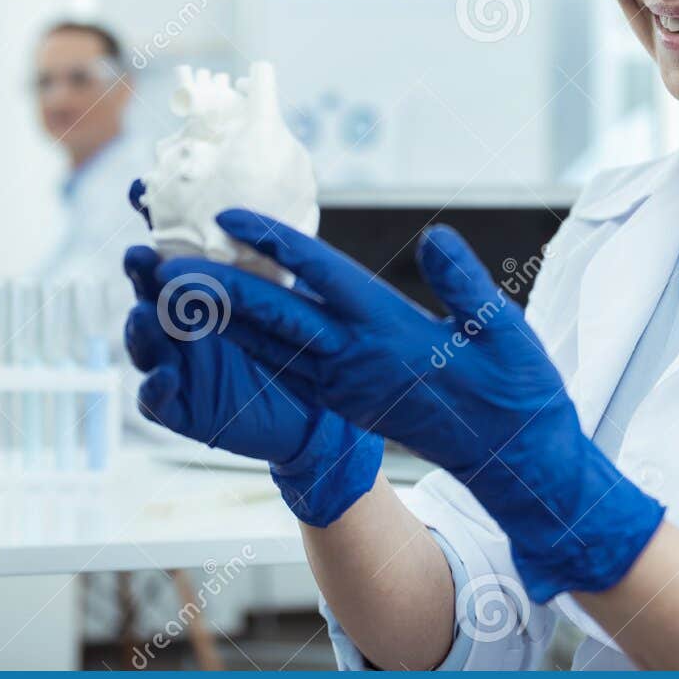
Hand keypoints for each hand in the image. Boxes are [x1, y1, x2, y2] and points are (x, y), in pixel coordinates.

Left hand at [154, 209, 666, 601]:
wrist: (513, 462)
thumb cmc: (516, 394)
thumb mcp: (504, 332)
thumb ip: (465, 285)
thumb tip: (436, 237)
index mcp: (390, 335)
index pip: (320, 279)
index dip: (273, 244)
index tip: (228, 217)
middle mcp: (357, 363)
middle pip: (274, 316)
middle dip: (216, 289)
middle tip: (161, 264)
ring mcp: (348, 386)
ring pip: (270, 346)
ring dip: (221, 318)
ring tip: (175, 290)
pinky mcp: (349, 399)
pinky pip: (287, 368)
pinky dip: (250, 345)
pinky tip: (226, 328)